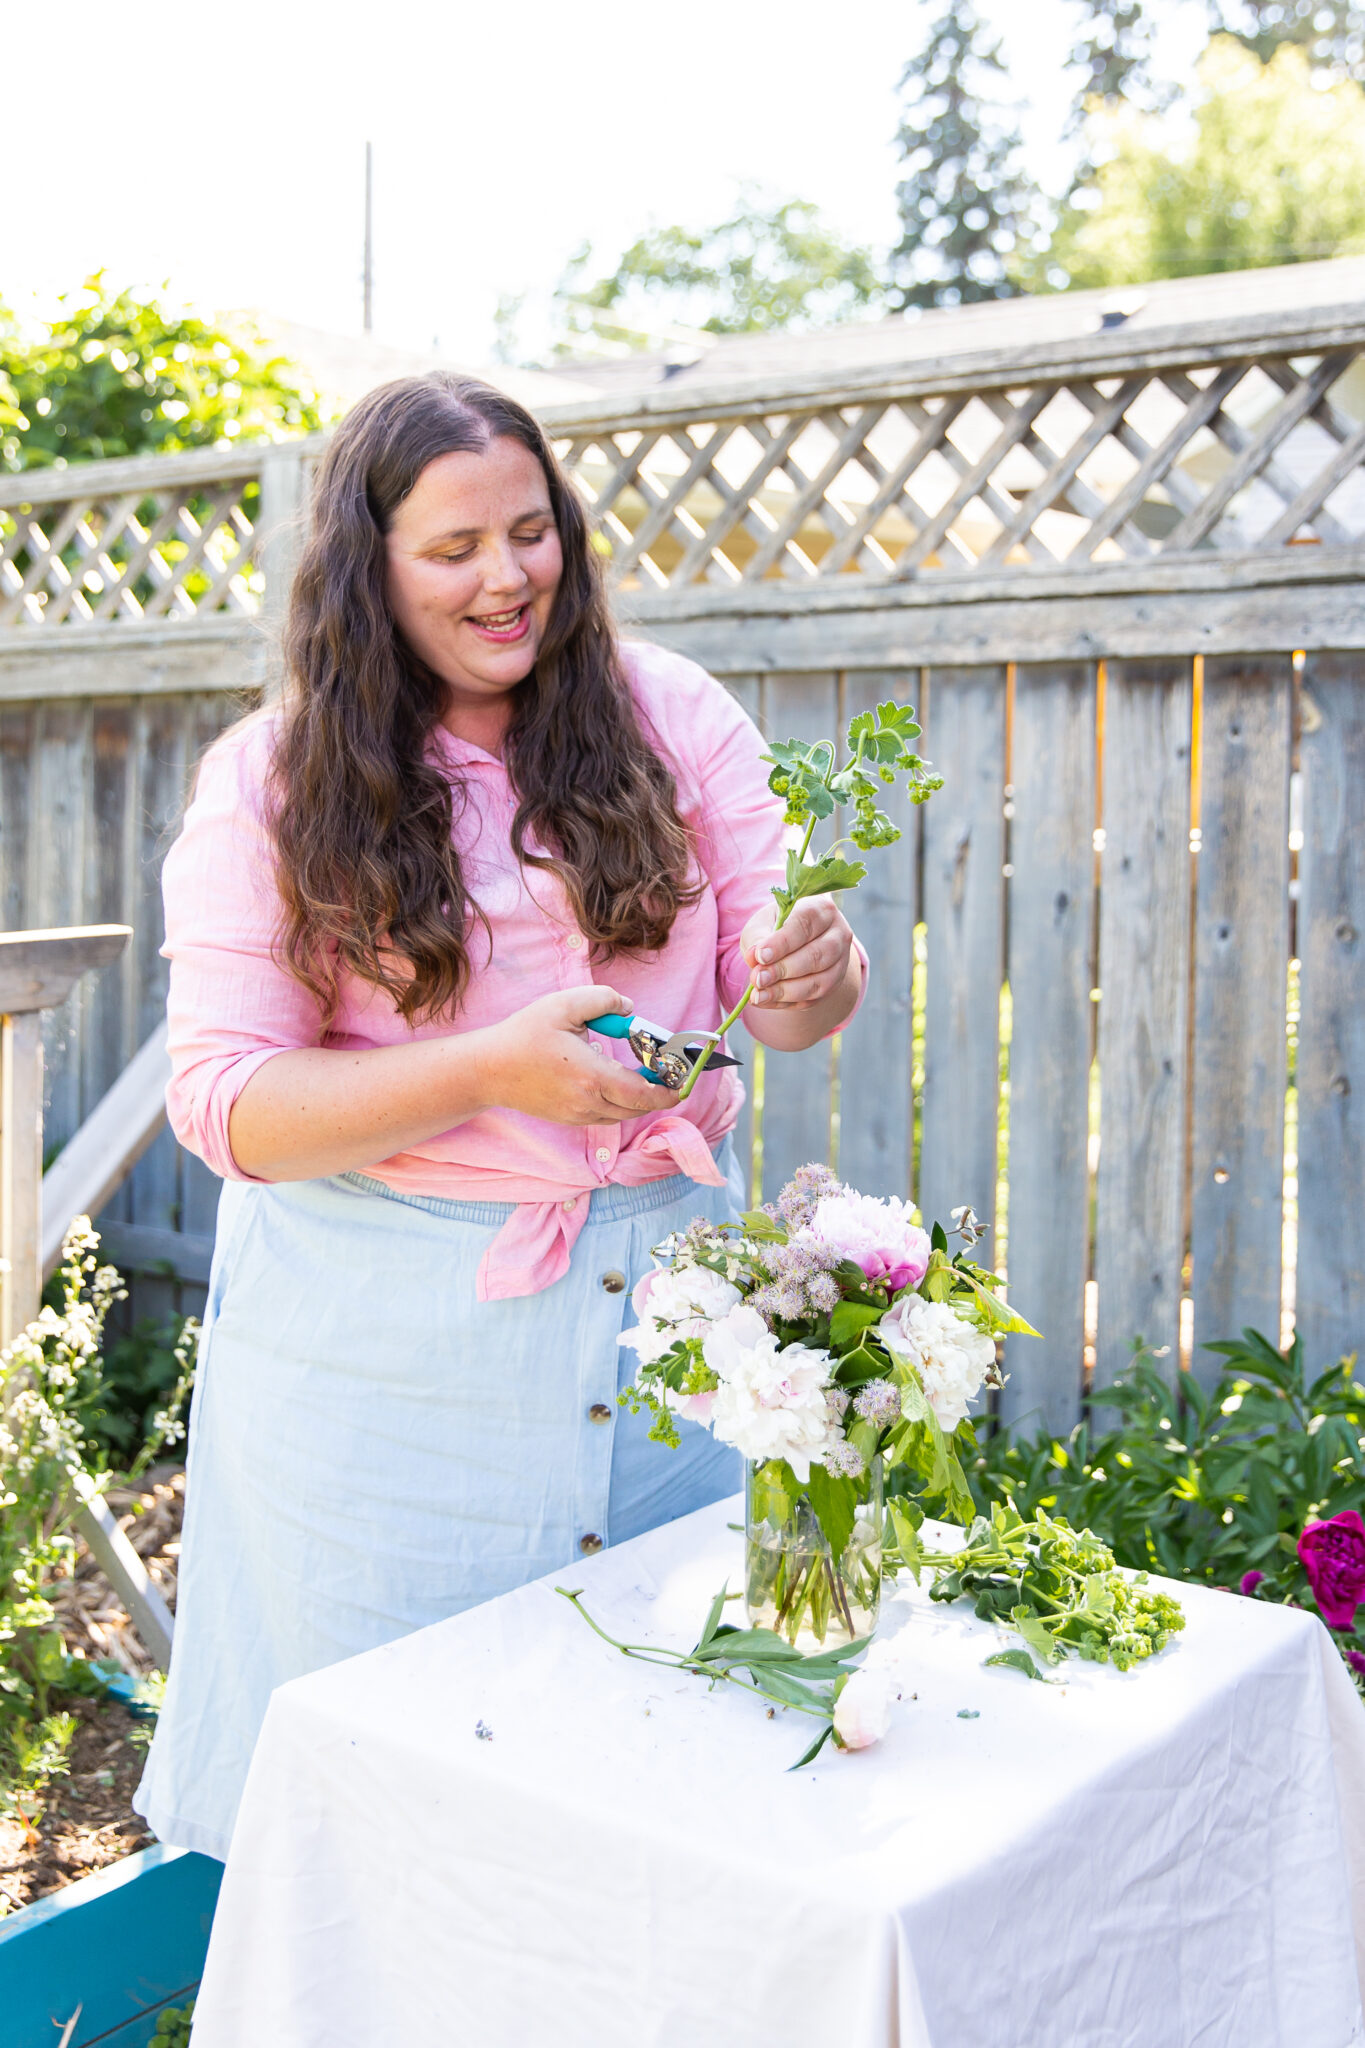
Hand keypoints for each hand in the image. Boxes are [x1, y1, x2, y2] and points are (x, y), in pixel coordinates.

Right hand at [474, 985, 679, 1124]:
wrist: (488, 1069)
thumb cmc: (524, 1035)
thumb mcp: (563, 1005)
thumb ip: (603, 1000)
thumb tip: (630, 1009)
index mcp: (592, 1076)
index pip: (644, 1093)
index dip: (668, 1090)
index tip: (682, 1081)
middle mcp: (588, 1102)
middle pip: (638, 1107)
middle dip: (658, 1093)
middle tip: (666, 1072)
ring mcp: (577, 1115)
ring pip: (622, 1114)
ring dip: (637, 1098)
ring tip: (641, 1073)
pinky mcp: (568, 1119)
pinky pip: (604, 1117)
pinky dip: (617, 1103)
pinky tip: (613, 1081)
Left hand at [741, 896, 854, 1007]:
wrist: (793, 941)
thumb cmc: (776, 927)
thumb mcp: (762, 923)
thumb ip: (757, 938)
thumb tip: (754, 957)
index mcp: (821, 909)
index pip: (804, 925)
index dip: (782, 943)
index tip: (760, 956)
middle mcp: (838, 934)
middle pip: (817, 955)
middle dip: (784, 970)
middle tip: (758, 978)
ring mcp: (841, 962)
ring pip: (819, 981)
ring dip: (786, 991)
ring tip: (759, 994)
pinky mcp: (834, 984)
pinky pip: (814, 998)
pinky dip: (787, 1002)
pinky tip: (766, 1000)